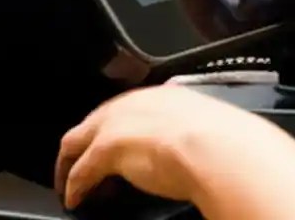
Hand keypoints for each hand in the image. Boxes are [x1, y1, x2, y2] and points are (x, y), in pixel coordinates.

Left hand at [54, 85, 294, 209]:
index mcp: (161, 96)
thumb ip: (194, 132)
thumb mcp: (208, 128)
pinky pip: (79, 171)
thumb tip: (200, 146)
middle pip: (93, 121)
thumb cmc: (224, 142)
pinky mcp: (106, 149)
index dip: (114, 129)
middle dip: (84, 144)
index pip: (125, 109)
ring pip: (76, 141)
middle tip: (80, 166)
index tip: (112, 146)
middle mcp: (134, 104)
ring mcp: (116, 124)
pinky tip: (75, 198)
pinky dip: (73, 185)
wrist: (218, 149)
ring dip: (70, 164)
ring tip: (70, 183)